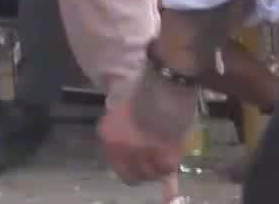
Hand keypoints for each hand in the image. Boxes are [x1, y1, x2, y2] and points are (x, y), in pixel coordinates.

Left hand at [98, 69, 195, 184]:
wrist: (165, 86)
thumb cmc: (146, 89)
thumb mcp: (125, 107)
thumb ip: (124, 127)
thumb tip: (130, 143)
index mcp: (107, 134)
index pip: (115, 161)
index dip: (129, 161)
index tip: (137, 158)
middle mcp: (121, 150)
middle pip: (131, 175)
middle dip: (141, 171)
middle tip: (152, 162)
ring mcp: (142, 157)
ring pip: (150, 175)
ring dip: (158, 168)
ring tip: (165, 153)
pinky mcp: (164, 160)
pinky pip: (168, 176)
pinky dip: (170, 182)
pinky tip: (170, 193)